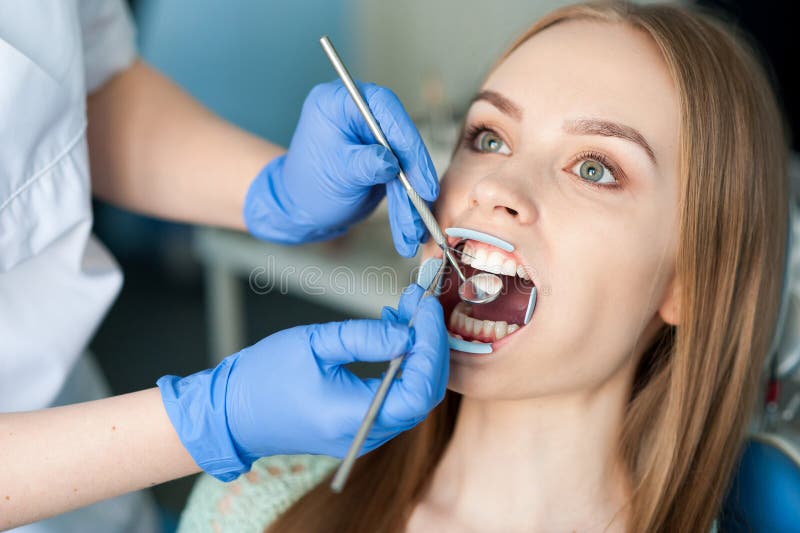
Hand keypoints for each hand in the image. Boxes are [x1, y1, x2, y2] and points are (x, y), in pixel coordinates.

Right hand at [157, 284, 448, 480]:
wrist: (232, 414)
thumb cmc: (264, 377)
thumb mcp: (314, 343)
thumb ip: (365, 338)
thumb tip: (410, 333)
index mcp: (352, 416)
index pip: (418, 390)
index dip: (432, 348)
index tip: (427, 310)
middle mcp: (366, 434)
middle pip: (424, 394)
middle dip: (430, 346)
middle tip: (422, 305)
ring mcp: (365, 435)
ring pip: (413, 395)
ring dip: (418, 352)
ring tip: (407, 311)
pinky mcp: (361, 427)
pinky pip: (395, 397)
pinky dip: (403, 365)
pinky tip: (392, 332)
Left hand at [243, 80, 438, 256]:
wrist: (300, 208)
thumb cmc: (307, 186)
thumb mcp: (337, 173)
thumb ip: (364, 164)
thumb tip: (391, 162)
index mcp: (338, 102)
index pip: (384, 107)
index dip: (406, 137)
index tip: (418, 168)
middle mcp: (359, 113)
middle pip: (399, 135)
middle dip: (414, 172)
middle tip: (424, 198)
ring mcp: (372, 136)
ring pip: (405, 161)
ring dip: (412, 195)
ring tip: (414, 226)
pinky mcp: (383, 157)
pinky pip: (402, 176)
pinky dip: (407, 200)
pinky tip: (410, 223)